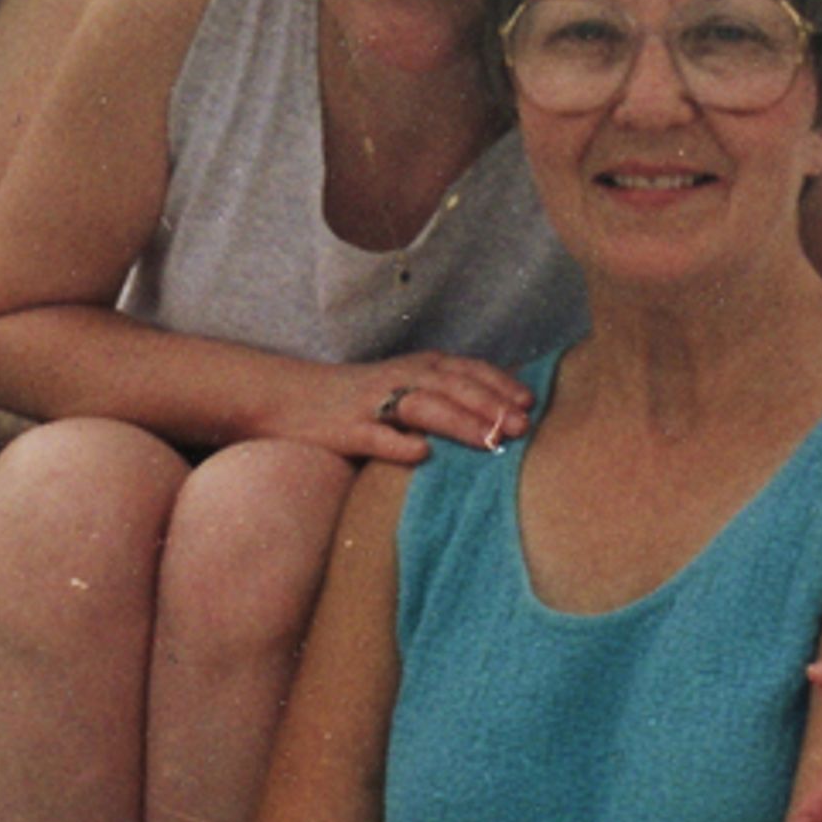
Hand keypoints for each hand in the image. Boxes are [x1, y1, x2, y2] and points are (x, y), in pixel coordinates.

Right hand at [343, 352, 535, 463]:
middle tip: (521, 427)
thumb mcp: (408, 382)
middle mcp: (401, 377)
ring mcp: (374, 402)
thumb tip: (503, 412)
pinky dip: (398, 444)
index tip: (530, 403)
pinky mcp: (347, 429)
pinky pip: (376, 437)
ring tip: (490, 441)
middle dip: (490, 406)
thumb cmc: (362, 396)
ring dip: (460, 422)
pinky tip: (422, 455)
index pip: (468, 370)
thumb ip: (448, 392)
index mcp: (420, 366)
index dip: (500, 385)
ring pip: (423, 408)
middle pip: (453, 387)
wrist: (292, 396)